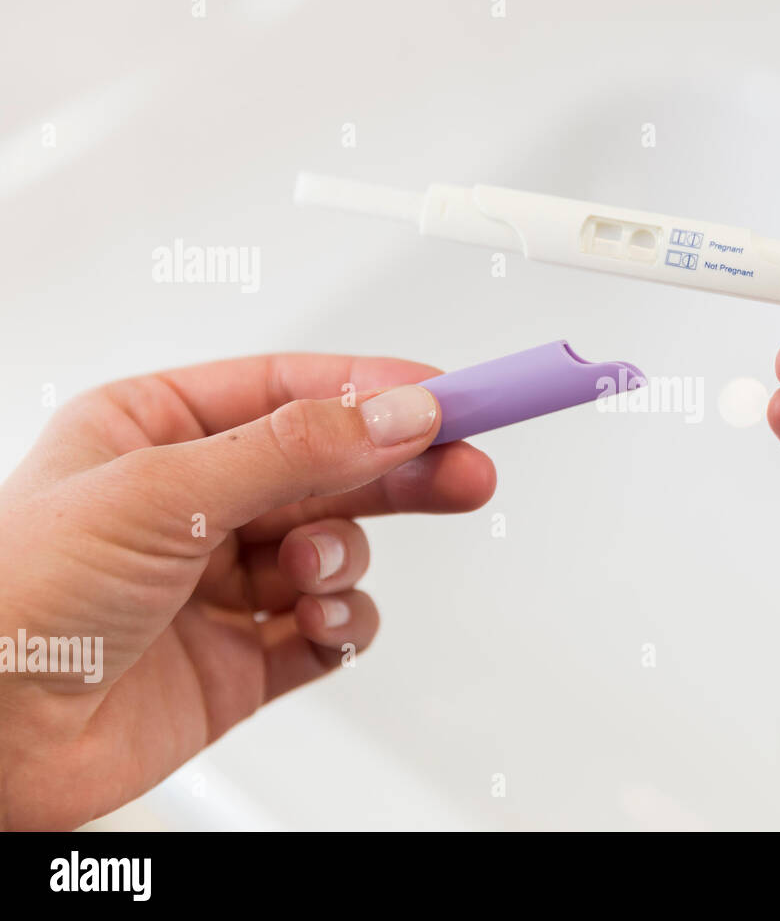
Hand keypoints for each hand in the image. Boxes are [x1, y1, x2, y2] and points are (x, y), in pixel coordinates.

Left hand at [0, 354, 494, 828]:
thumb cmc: (15, 600)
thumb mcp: (160, 492)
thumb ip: (294, 450)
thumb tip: (394, 413)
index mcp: (158, 431)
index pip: (295, 390)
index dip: (378, 390)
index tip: (452, 396)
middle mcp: (197, 501)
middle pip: (334, 466)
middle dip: (401, 469)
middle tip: (467, 470)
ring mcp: (223, 580)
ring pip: (337, 545)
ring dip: (341, 557)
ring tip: (306, 575)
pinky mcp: (245, 655)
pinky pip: (331, 624)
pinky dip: (340, 622)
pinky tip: (314, 623)